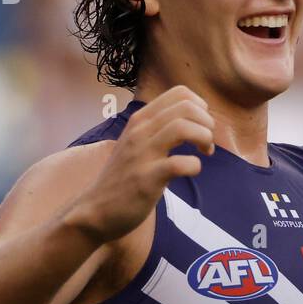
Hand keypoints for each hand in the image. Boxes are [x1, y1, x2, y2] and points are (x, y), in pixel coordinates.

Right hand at [63, 85, 214, 243]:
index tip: (201, 126)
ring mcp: (141, 155)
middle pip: (186, 107)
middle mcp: (140, 132)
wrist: (95, 210)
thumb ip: (159, 128)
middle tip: (206, 143)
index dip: (200, 107)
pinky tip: (192, 171)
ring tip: (204, 152)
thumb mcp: (137, 143)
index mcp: (140, 120)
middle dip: (207, 122)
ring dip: (204, 138)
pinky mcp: (146, 179)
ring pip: (182, 128)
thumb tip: (195, 120)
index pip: (179, 93)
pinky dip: (194, 165)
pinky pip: (178, 164)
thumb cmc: (124, 177)